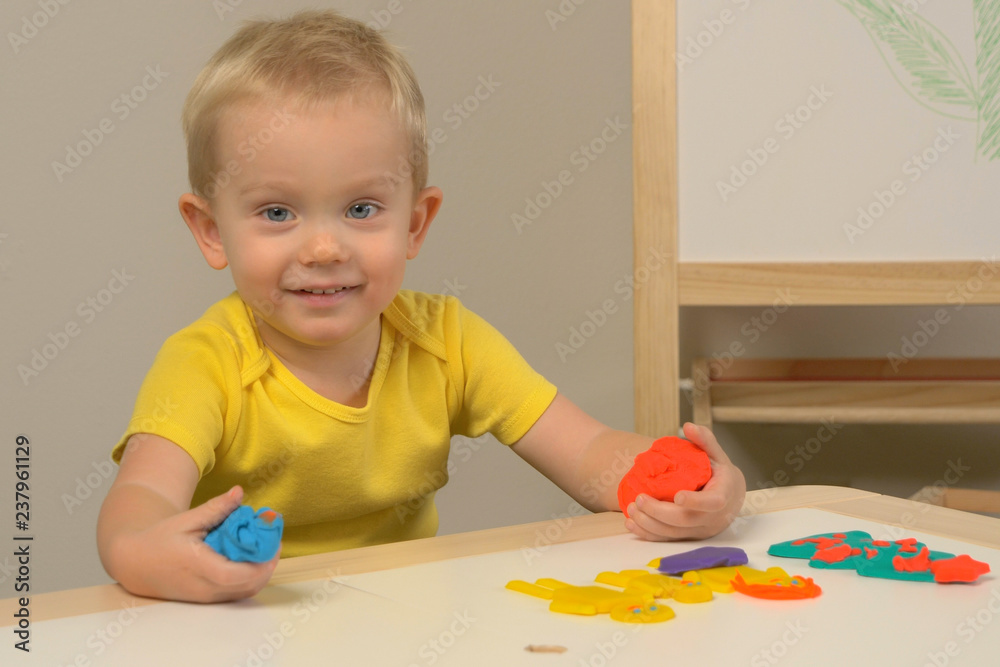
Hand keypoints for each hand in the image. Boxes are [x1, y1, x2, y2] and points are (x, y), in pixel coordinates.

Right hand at [107, 486, 279, 601]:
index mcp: (196, 565)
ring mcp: (205, 597)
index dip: (259, 563)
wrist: (135, 564)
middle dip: (267, 565)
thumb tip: (239, 492)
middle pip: (245, 586)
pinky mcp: (207, 600)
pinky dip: (250, 580)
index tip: (273, 543)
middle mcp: (202, 586)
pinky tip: (252, 561)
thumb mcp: (187, 519)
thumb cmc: (159, 539)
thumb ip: (216, 508)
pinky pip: (236, 594)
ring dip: (261, 574)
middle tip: (274, 542)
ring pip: (244, 593)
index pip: (234, 574)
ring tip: (266, 549)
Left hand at [624, 423, 745, 540]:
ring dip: (649, 524)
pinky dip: (647, 533)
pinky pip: (666, 539)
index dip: (696, 501)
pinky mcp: (687, 536)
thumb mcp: (716, 455)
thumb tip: (688, 426)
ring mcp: (699, 530)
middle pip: (686, 521)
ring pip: (673, 533)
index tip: (678, 496)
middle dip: (660, 512)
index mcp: (723, 496)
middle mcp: (712, 518)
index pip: (712, 503)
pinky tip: (630, 523)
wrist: (728, 497)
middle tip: (639, 498)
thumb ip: (705, 440)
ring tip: (632, 508)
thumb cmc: (719, 473)